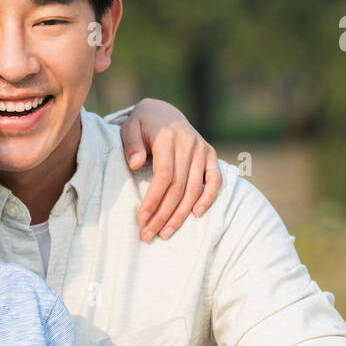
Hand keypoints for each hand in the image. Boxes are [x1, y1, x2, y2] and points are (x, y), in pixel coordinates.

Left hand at [119, 98, 220, 240]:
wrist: (164, 111)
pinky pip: (215, 180)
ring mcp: (202, 149)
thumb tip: (136, 164)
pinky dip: (209, 197)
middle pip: (178, 187)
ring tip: (166, 233)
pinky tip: (197, 214)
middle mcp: (189, 144)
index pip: (164, 175)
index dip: (153, 199)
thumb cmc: (142, 124)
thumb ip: (131, 144)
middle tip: (148, 235)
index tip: (141, 218)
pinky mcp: (210, 155)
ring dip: (181, 214)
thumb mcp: (130, 127)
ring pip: (194, 189)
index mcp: (168, 138)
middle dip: (163, 214)